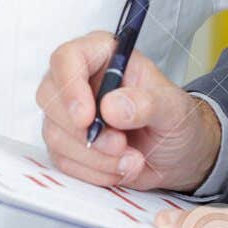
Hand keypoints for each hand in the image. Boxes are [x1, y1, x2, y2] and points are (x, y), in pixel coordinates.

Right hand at [36, 31, 221, 192]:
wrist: (178, 155)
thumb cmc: (176, 120)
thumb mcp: (173, 108)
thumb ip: (147, 103)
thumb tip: (111, 106)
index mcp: (103, 55)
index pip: (67, 58)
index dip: (71, 87)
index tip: (88, 118)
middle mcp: (80, 80)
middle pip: (50, 96)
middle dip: (84, 131)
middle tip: (120, 145)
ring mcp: (69, 112)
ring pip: (55, 133)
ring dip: (94, 156)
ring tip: (132, 159)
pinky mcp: (67, 143)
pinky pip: (63, 160)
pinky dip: (93, 172)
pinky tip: (120, 168)